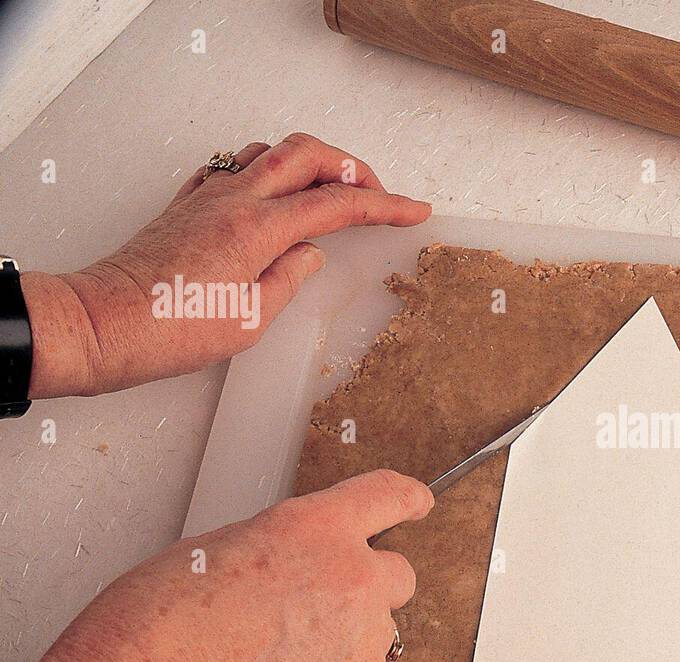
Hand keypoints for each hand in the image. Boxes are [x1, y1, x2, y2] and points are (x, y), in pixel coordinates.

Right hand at [0, 469, 432, 661]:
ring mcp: (363, 643)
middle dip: (366, 589)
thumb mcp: (217, 550)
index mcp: (316, 530)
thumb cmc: (158, 629)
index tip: (417, 504)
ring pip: (375, 638)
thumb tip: (294, 568)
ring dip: (342, 646)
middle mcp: (354, 580)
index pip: (387, 497)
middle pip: (397, 576)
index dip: (406, 500)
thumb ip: (280, 550)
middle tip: (315, 613)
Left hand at [24, 133, 431, 396]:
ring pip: (269, 151)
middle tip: (377, 196)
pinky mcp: (186, 206)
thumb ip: (289, 277)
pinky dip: (265, 171)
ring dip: (309, 162)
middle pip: (307, 154)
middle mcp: (234, 200)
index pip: (337, 204)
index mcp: (258, 228)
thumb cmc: (170, 329)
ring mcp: (206, 197)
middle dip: (352, 168)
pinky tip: (271, 195)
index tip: (413, 210)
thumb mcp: (250, 318)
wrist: (104, 323)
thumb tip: (310, 252)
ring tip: (330, 191)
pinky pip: (232, 167)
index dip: (384, 205)